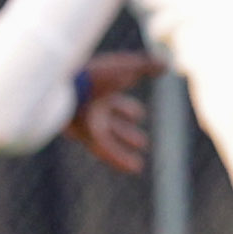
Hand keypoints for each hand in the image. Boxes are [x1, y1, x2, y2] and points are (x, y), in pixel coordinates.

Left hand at [65, 52, 163, 173]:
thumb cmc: (96, 74)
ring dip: (123, 150)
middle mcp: (92, 106)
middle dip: (126, 131)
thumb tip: (166, 64)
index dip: (128, 109)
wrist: (66, 84)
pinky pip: (103, 150)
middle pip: (111, 122)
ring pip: (107, 139)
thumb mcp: (126, 67)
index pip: (116, 102)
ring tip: (138, 165)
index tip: (140, 114)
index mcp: (100, 89)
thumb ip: (146, 65)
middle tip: (142, 142)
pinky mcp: (83, 134)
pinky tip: (134, 169)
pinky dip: (119, 159)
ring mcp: (86, 121)